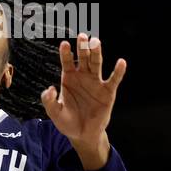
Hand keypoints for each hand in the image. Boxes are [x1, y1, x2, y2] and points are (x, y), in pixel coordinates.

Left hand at [41, 33, 126, 169]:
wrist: (83, 135)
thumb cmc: (68, 122)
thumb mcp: (55, 113)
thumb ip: (49, 102)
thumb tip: (50, 89)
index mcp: (69, 78)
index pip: (67, 62)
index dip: (66, 53)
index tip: (64, 44)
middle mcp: (83, 76)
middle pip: (83, 58)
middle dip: (83, 47)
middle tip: (83, 36)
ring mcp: (96, 82)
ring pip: (97, 64)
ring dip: (97, 53)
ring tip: (96, 42)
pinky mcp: (108, 92)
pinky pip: (113, 80)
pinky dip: (118, 71)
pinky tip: (121, 62)